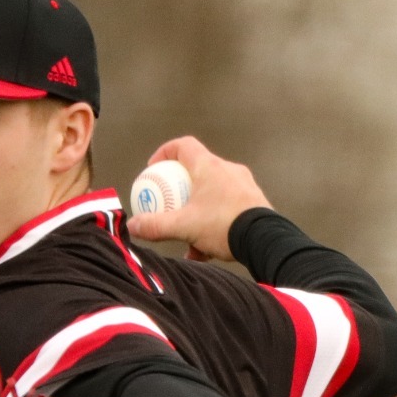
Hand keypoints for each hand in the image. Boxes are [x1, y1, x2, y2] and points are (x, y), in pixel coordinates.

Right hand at [124, 136, 271, 261]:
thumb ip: (156, 226)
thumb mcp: (184, 227)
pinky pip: (226, 208)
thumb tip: (132, 226)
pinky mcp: (254, 203)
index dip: (165, 153)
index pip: (184, 146)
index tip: (153, 170)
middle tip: (167, 203)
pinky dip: (212, 224)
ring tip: (184, 235)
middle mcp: (228, 171)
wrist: (264, 240)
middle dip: (179, 188)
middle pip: (197, 170)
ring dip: (195, 212)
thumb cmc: (223, 225)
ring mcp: (243, 186)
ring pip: (211, 194)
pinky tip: (203, 250)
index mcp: (209, 166)